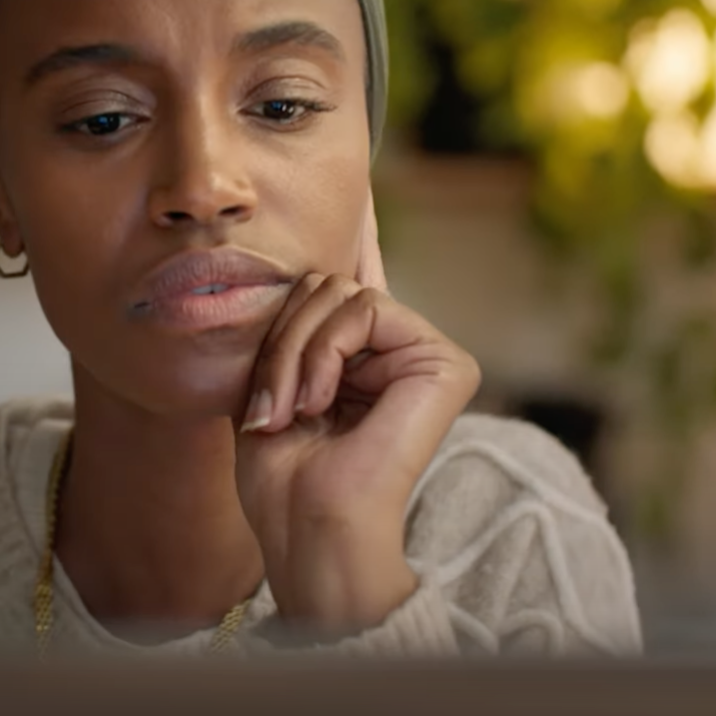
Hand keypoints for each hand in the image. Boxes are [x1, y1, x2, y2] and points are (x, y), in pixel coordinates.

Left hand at [234, 189, 480, 629]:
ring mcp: (427, 355)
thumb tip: (312, 259)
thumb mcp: (272, 378)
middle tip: (269, 403)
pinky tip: (320, 401)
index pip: (361, 279)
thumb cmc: (282, 474)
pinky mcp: (446, 363)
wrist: (305, 528)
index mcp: (363, 357)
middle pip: (325, 283)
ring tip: (289, 411)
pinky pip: (364, 309)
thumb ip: (296, 320)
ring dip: (293, 350)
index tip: (363, 187)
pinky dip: (323, 350)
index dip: (363, 232)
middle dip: (282, 336)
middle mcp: (399, 350)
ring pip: (339, 291)